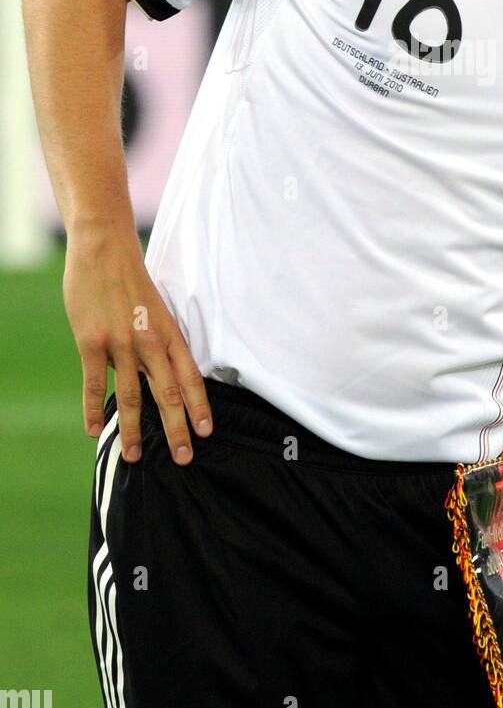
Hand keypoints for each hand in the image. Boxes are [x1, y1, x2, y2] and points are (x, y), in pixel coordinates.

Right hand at [63, 226, 212, 465]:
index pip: (191, 377)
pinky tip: (95, 431)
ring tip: (134, 457)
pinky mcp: (92, 343)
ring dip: (134, 430)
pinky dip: (94, 410)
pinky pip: (95, 384)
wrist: (105, 248)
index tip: (205, 433)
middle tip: (183, 459)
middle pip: (168, 394)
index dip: (199, 406)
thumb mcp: (155, 309)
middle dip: (177, 430)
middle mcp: (150, 342)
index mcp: (169, 333)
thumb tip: (151, 372)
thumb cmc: (130, 279)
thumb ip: (156, 341)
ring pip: (132, 397)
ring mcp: (121, 344)